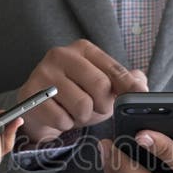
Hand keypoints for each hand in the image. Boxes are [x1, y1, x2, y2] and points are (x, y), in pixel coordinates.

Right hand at [19, 39, 147, 142]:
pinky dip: (66, 124)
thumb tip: (141, 83)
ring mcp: (43, 73)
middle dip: (103, 105)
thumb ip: (125, 81)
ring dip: (83, 116)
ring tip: (76, 112)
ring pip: (82, 105)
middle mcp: (61, 55)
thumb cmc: (76, 95)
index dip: (130, 86)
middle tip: (96, 109)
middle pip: (100, 85)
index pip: (113, 68)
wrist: (40, 110)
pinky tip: (60, 116)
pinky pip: (62, 119)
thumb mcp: (103, 86)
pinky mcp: (31, 95)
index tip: (141, 96)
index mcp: (83, 48)